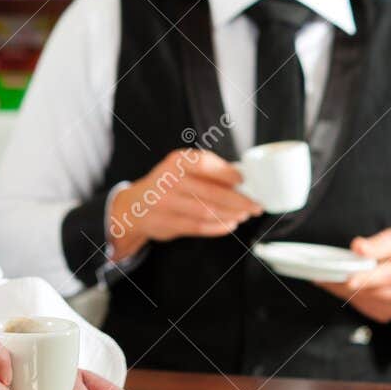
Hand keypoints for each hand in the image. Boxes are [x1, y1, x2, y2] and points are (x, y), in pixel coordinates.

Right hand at [107, 149, 263, 261]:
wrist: (134, 206)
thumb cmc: (167, 185)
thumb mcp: (181, 169)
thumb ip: (207, 172)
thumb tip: (243, 180)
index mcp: (176, 162)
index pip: (204, 163)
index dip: (226, 173)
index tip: (243, 181)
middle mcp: (169, 180)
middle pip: (210, 192)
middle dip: (238, 200)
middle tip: (256, 205)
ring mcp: (165, 203)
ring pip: (206, 211)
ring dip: (230, 214)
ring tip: (245, 215)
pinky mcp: (166, 223)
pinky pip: (198, 227)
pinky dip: (218, 227)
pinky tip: (230, 224)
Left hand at [314, 229, 390, 322]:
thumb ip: (378, 244)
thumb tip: (358, 248)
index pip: (386, 276)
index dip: (366, 278)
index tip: (349, 279)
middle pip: (369, 290)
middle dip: (345, 281)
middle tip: (322, 272)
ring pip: (361, 299)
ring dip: (342, 288)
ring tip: (327, 275)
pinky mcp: (385, 316)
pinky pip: (361, 305)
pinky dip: (348, 294)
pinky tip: (341, 284)